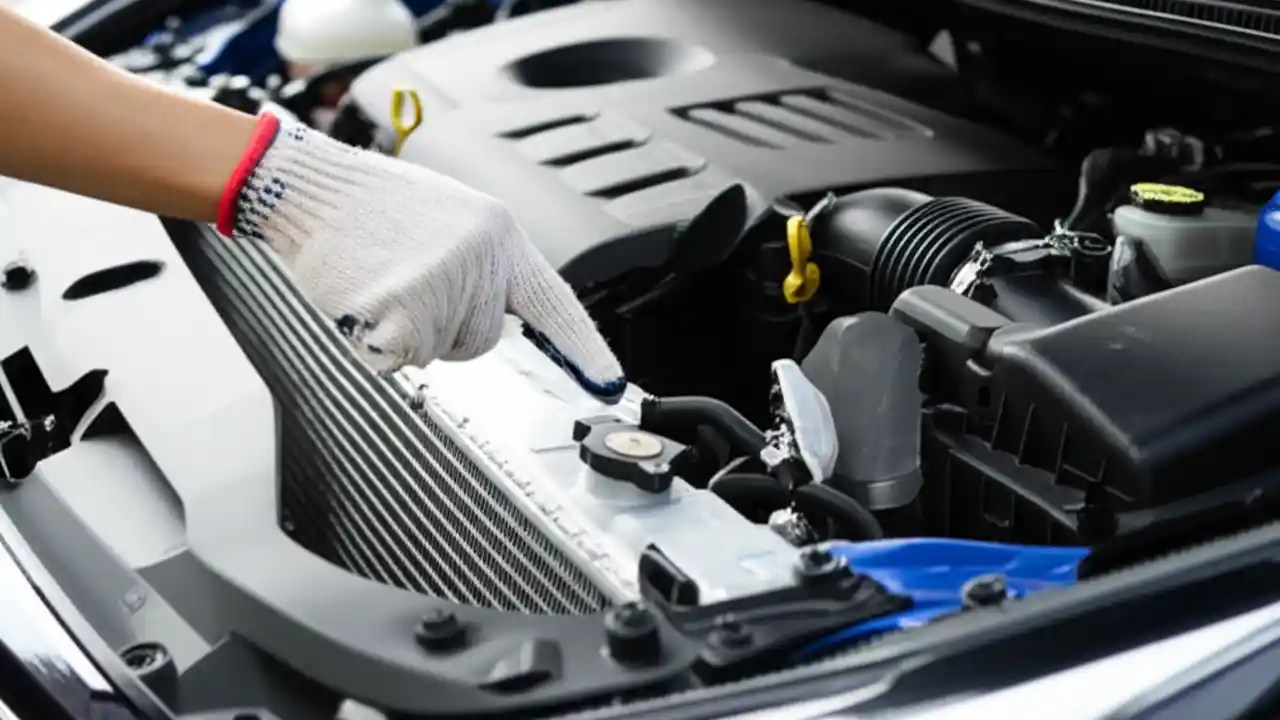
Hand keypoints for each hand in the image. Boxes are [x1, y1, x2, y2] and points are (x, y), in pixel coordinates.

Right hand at [218, 114, 624, 399]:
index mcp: (499, 234)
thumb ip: (483, 264)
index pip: (554, 302)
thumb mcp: (450, 219)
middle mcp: (483, 258)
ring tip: (383, 280)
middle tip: (407, 280)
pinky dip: (375, 342)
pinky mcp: (405, 310)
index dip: (584, 347)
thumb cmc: (371, 206)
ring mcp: (445, 284)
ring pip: (439, 352)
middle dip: (444, 327)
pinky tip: (363, 298)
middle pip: (482, 339)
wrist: (311, 186)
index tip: (608, 383)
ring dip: (409, 332)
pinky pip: (399, 359)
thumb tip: (498, 313)